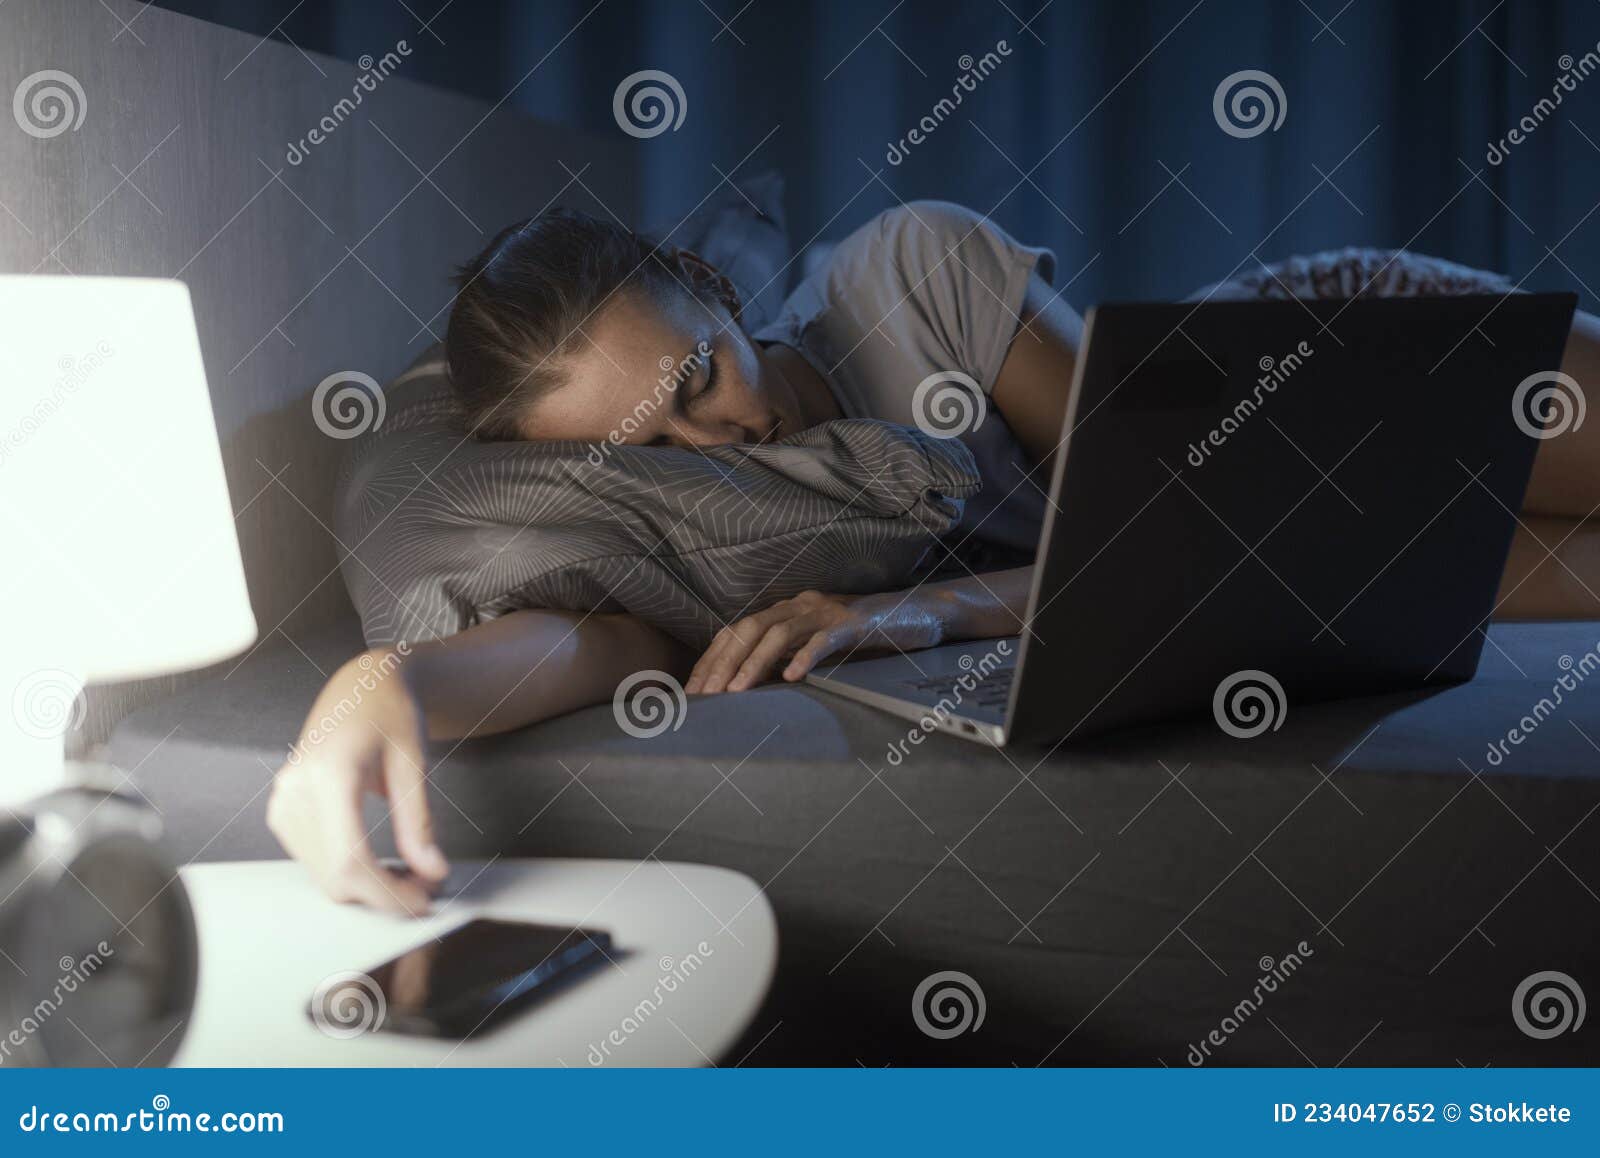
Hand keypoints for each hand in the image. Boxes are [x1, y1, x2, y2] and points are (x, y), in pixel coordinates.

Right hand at [266, 649, 449, 914]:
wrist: (361, 686)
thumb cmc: (390, 714)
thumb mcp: (414, 763)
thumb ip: (419, 822)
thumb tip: (432, 873)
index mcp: (330, 773)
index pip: (351, 859)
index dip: (388, 892)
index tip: (423, 901)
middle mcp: (296, 790)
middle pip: (336, 876)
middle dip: (384, 893)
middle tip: (427, 884)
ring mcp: (283, 802)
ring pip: (325, 877)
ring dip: (369, 887)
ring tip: (410, 869)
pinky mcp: (283, 812)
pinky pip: (316, 863)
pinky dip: (351, 874)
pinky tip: (381, 861)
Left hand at [685, 588, 947, 693]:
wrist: (913, 614)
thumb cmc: (861, 638)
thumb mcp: (814, 647)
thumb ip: (784, 659)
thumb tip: (746, 688)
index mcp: (785, 611)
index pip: (736, 632)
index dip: (711, 660)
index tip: (693, 691)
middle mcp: (798, 605)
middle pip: (748, 630)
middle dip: (722, 664)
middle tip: (705, 696)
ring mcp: (825, 612)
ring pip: (778, 634)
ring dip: (753, 664)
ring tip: (735, 693)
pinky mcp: (852, 624)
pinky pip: (823, 639)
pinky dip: (805, 657)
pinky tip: (792, 677)